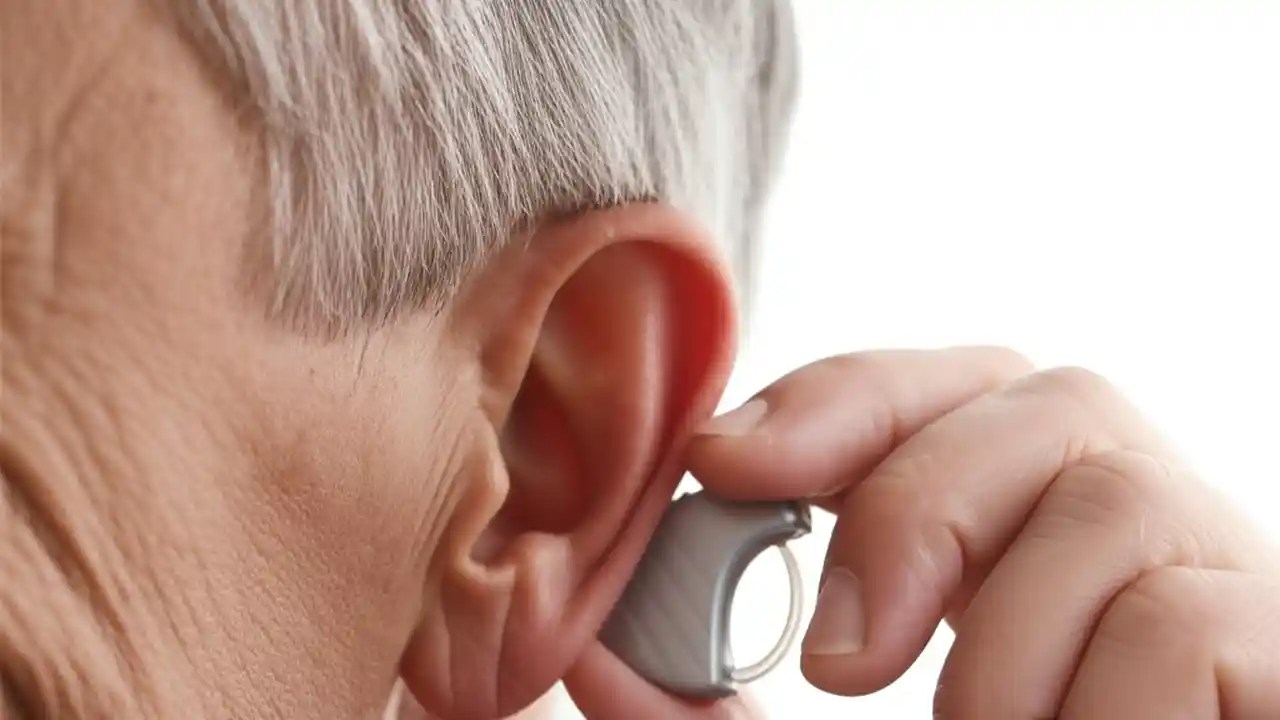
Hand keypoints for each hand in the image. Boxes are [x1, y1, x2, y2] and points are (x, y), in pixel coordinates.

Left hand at [680, 347, 1279, 717]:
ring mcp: (1212, 552)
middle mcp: (1116, 496)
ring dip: (1007, 649)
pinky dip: (1103, 709)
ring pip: (1112, 499)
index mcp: (1002, 501)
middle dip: (909, 511)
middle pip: (1028, 400)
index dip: (825, 402)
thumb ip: (718, 710)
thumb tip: (596, 660)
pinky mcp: (1275, 629)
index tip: (722, 459)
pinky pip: (1182, 621)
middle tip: (839, 666)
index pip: (924, 389)